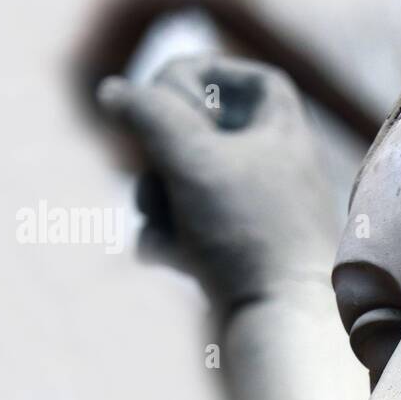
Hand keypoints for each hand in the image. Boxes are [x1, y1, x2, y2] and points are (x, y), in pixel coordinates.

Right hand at [97, 54, 333, 311]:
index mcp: (286, 134)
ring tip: (165, 223)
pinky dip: (170, 240)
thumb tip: (115, 92)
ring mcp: (254, 216)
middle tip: (158, 169)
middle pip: (200, 133)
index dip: (205, 76)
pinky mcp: (236, 259)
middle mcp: (275, 171)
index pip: (253, 81)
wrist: (285, 324)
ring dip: (158, 201)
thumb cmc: (249, 232)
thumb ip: (149, 112)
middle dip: (161, 151)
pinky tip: (168, 259)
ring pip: (184, 186)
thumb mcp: (192, 156)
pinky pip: (188, 233)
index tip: (169, 90)